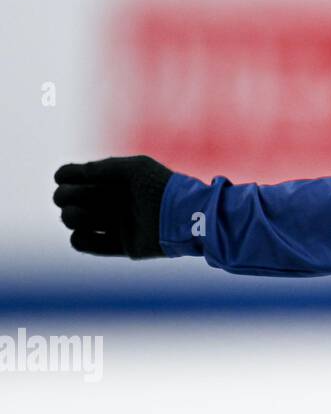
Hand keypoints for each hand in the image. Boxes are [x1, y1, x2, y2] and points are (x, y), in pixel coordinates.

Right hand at [53, 156, 174, 258]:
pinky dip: (79, 239)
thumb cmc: (160, 187)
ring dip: (73, 216)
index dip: (65, 177)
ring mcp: (114, 223)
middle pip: (67, 198)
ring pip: (71, 220)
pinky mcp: (119, 245)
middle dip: (65, 196)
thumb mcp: (134, 168)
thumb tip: (66, 176)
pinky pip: (82, 244)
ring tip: (91, 215)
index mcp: (114, 181)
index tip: (64, 177)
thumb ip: (102, 168)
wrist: (183, 217)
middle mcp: (111, 201)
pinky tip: (88, 232)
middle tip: (80, 197)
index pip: (74, 177)